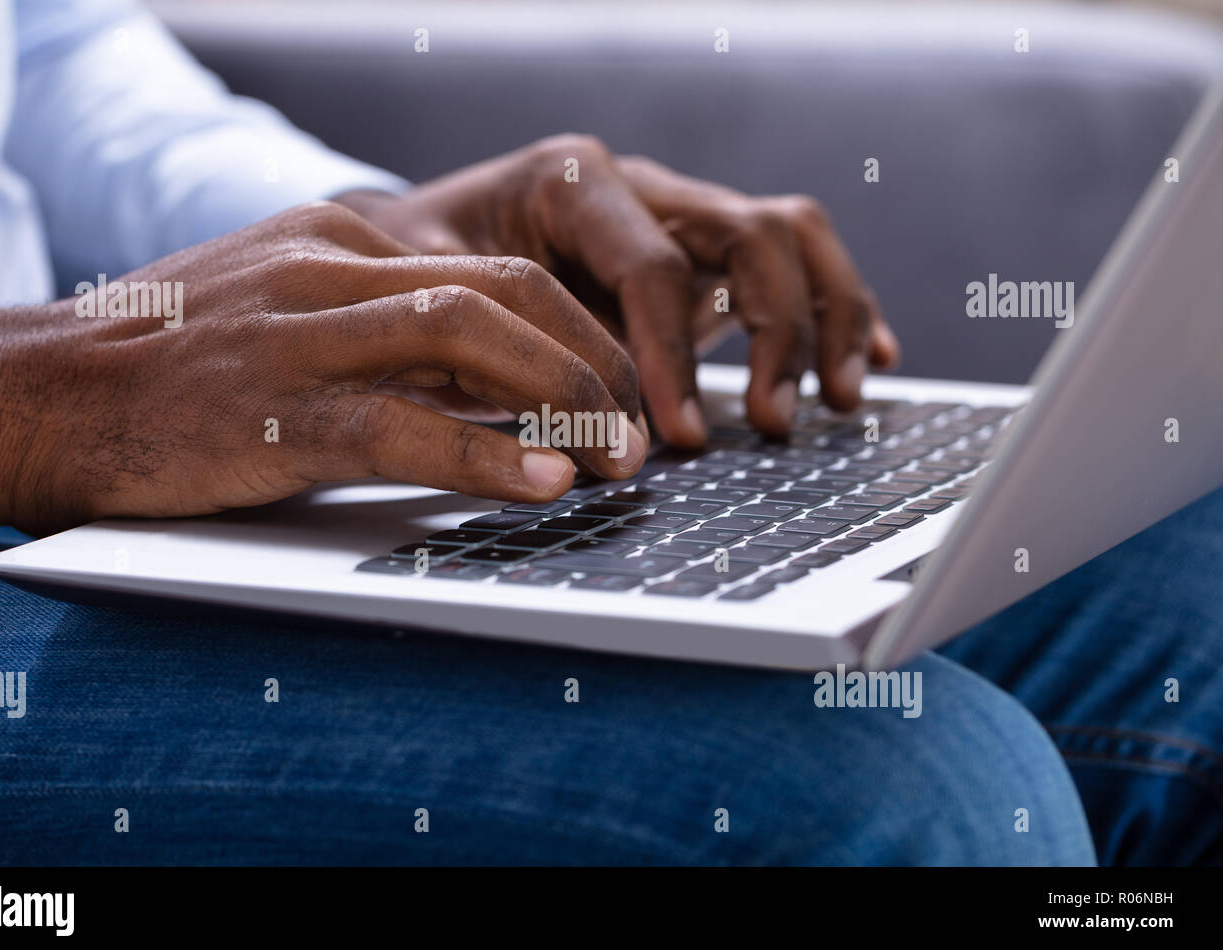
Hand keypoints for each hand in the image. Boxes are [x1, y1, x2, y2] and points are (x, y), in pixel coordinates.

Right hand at [0, 202, 645, 532]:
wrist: (40, 395)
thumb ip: (382, 339)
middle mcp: (331, 268)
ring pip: (468, 337)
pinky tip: (544, 482)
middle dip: (594, 363)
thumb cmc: (173, 371)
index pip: (497, 272)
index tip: (621, 393)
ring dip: (563, 399)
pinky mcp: (274, 411)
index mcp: (340, 241)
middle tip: (640, 433)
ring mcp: (300, 333)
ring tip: (616, 461)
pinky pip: (404, 425)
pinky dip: (487, 453)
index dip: (580, 335)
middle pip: (506, 293)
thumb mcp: (286, 320)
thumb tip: (495, 391)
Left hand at [336, 136, 899, 448]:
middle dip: (775, 332)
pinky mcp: (706, 255)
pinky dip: (838, 307)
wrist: (414, 246)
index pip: (651, 264)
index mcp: (570, 181)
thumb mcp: (430, 298)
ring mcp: (681, 213)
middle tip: (771, 423)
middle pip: (750, 231)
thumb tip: (571, 435)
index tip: (677, 437)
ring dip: (826, 316)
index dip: (671, 355)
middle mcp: (640, 187)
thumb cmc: (417, 274)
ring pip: (792, 233)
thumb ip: (497, 350)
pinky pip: (796, 259)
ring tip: (837, 398)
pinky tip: (866, 360)